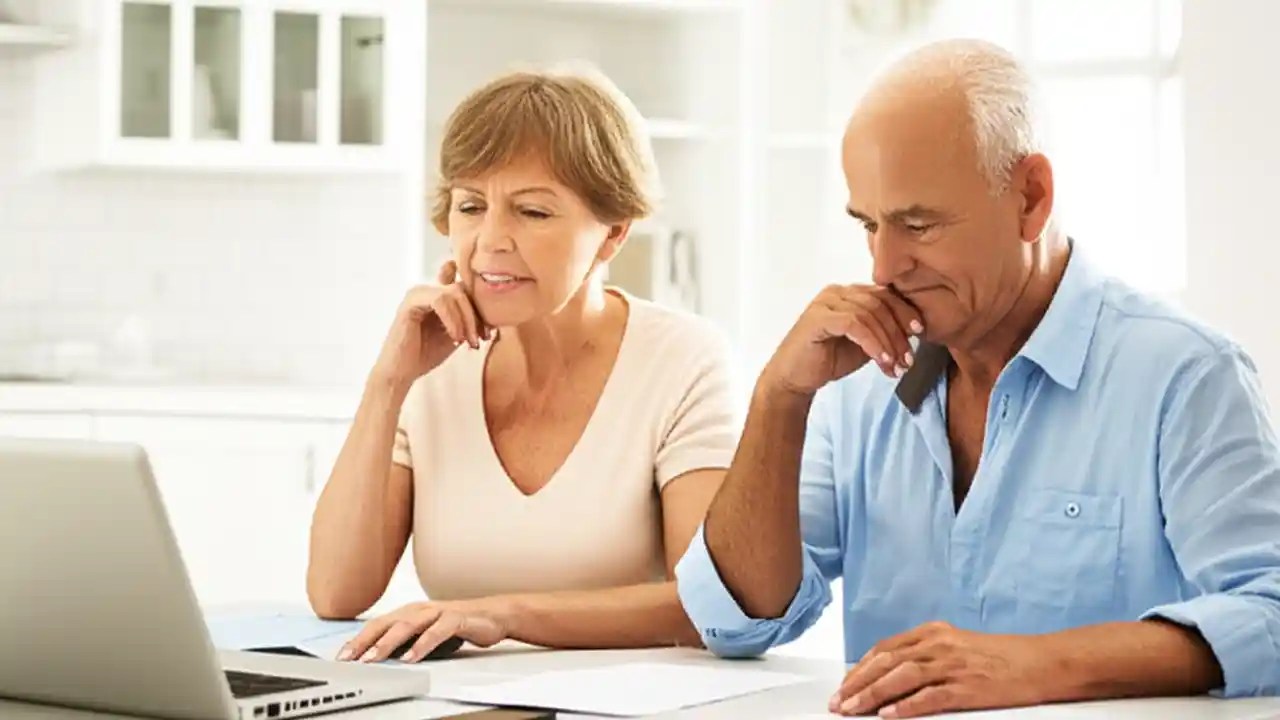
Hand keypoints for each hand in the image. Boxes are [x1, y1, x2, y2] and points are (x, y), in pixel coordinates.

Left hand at [337, 599, 508, 663]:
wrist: (495, 614)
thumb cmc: (458, 624)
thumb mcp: (426, 633)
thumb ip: (406, 641)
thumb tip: (380, 657)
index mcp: (410, 612)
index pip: (378, 624)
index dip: (358, 639)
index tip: (341, 656)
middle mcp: (420, 609)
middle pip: (386, 623)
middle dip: (365, 641)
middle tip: (349, 658)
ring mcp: (438, 612)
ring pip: (407, 625)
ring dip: (387, 643)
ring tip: (373, 658)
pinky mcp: (457, 618)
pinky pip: (437, 631)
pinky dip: (422, 645)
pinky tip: (412, 658)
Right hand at [370, 260, 489, 389]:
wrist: (401, 373)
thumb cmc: (426, 354)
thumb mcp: (458, 334)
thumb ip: (471, 320)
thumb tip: (497, 312)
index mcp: (438, 294)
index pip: (465, 282)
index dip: (481, 302)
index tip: (488, 331)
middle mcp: (428, 289)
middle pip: (465, 288)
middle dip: (478, 315)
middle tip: (482, 339)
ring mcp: (418, 293)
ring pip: (455, 292)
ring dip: (468, 319)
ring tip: (469, 342)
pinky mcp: (411, 301)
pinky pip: (440, 300)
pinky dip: (453, 320)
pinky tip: (455, 338)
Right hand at [761, 284, 923, 395]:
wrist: (794, 379)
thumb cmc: (828, 360)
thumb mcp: (865, 344)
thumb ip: (883, 332)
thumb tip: (914, 331)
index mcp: (849, 293)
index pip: (885, 294)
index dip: (906, 312)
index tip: (920, 333)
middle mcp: (837, 291)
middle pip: (880, 302)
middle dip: (898, 332)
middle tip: (907, 359)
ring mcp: (826, 302)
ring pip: (870, 314)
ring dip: (887, 342)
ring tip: (894, 365)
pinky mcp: (818, 317)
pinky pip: (854, 324)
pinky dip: (872, 342)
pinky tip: (881, 360)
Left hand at [830, 622, 1053, 717]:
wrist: (1041, 662)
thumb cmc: (999, 657)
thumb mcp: (956, 647)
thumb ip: (925, 656)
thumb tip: (889, 676)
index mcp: (933, 633)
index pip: (884, 649)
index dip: (860, 668)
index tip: (842, 685)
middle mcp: (938, 644)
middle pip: (886, 662)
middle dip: (857, 683)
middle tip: (837, 702)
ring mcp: (952, 665)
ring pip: (901, 677)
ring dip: (872, 695)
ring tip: (853, 710)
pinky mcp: (968, 687)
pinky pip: (930, 697)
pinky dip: (906, 706)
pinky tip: (889, 715)